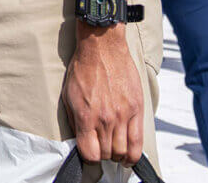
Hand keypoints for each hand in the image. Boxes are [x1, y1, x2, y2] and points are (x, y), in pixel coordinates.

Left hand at [62, 29, 143, 164]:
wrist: (102, 48)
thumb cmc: (82, 70)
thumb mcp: (68, 96)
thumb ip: (75, 121)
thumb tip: (80, 140)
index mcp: (85, 116)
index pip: (90, 154)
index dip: (89, 158)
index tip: (90, 154)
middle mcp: (105, 119)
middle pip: (108, 154)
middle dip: (104, 155)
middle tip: (102, 149)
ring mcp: (123, 115)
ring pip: (123, 151)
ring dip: (118, 155)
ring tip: (116, 153)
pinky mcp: (137, 109)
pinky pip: (138, 141)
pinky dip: (134, 154)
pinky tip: (129, 156)